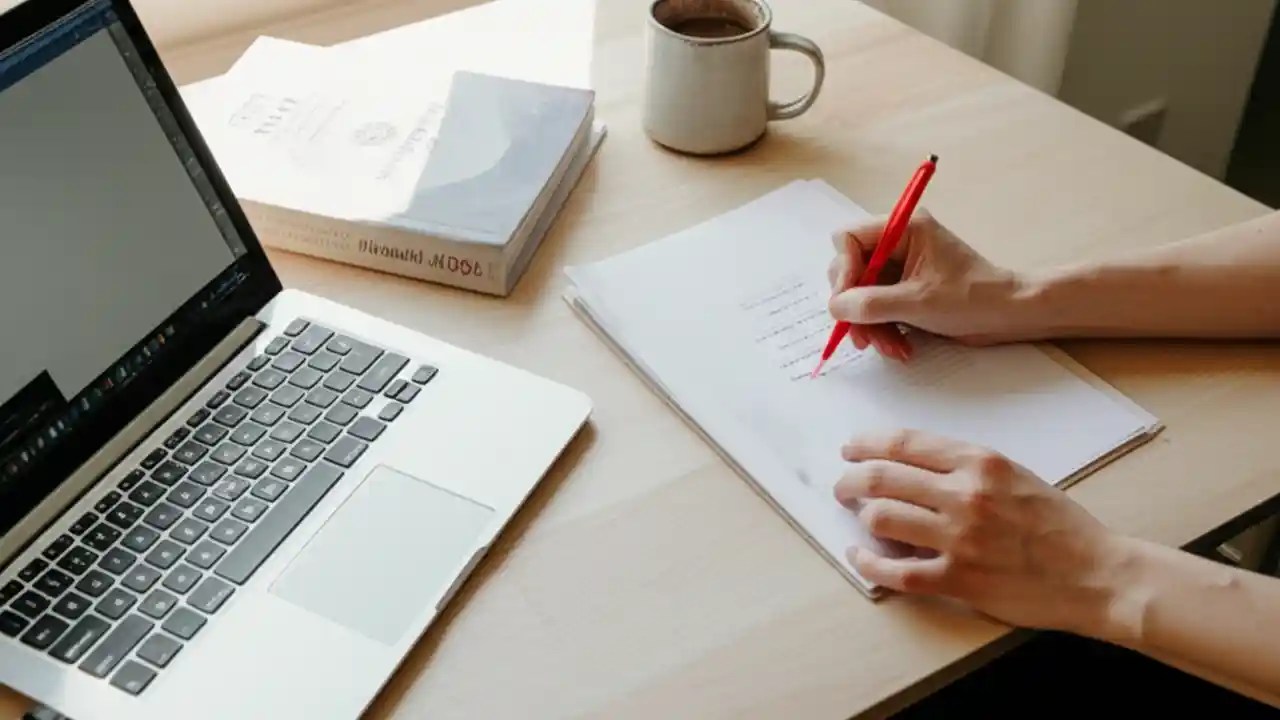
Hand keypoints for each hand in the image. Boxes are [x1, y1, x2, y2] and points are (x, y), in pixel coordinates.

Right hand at [827, 210, 1031, 359]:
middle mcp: (898, 243)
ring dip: (870, 325)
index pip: (848, 239)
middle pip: (851, 270)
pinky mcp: (905, 289)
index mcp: (903, 229)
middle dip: (856, 307)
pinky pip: (878, 308)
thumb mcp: (916, 302)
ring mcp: (901, 267)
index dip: (843, 271)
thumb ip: (870, 304)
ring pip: (862, 294)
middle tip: (862, 334)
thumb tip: (835, 307)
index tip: (848, 303)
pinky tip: (900, 347)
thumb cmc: (972, 298)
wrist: (1008, 316)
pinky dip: (884, 329)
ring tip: (888, 347)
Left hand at [834, 429, 1125, 635]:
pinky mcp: (959, 579)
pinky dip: (868, 563)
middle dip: (851, 479)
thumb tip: (910, 465)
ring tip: (862, 519)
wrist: (1097, 575)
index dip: (866, 444)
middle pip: (882, 477)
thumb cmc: (1059, 525)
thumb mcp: (1015, 476)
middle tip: (843, 486)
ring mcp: (960, 539)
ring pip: (881, 518)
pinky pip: (895, 571)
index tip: (850, 449)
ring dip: (862, 517)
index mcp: (981, 462)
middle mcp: (966, 495)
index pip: (904, 443)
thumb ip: (966, 468)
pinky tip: (860, 556)